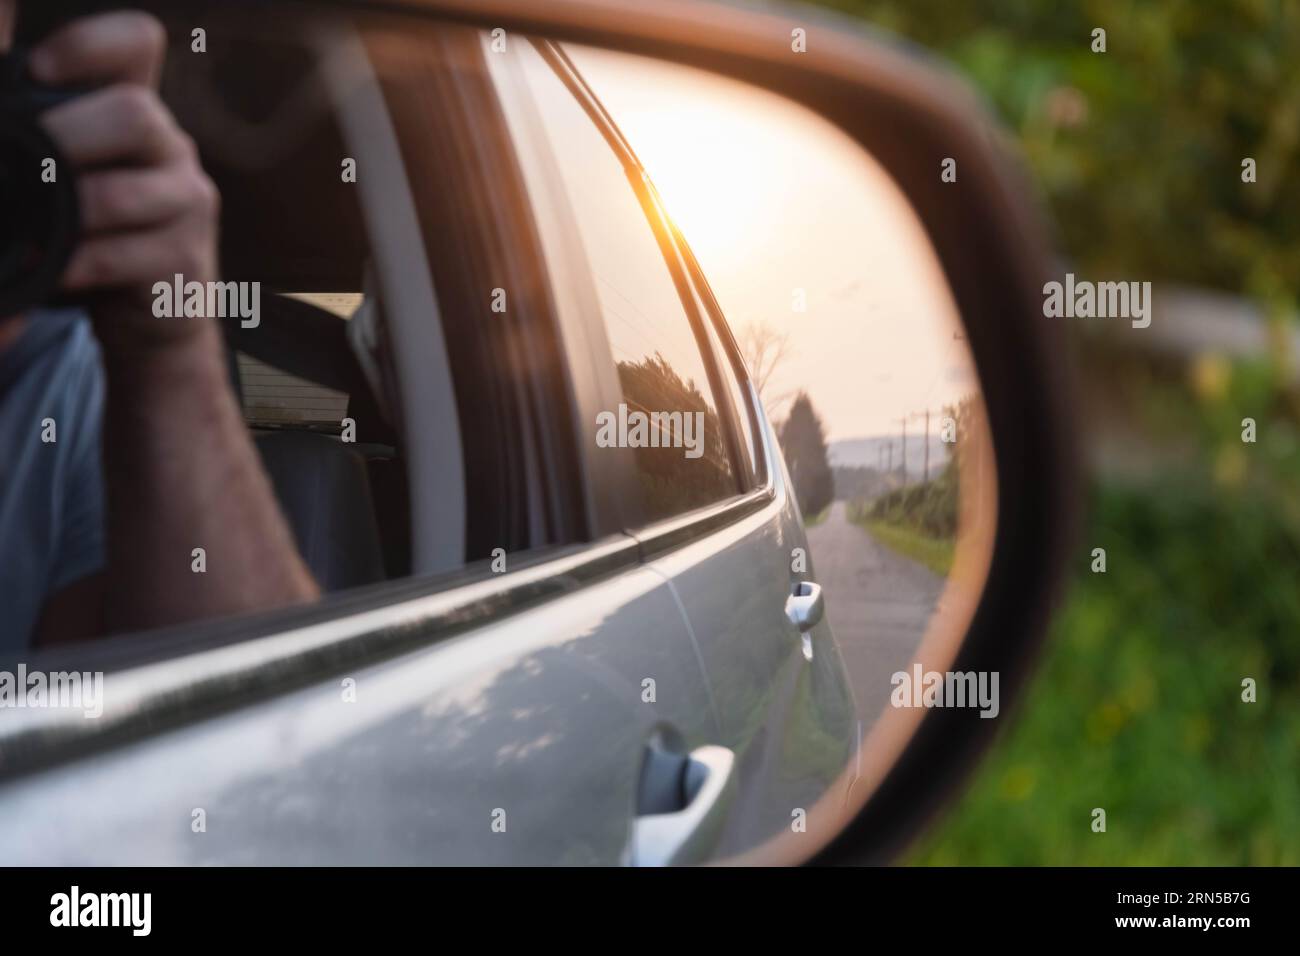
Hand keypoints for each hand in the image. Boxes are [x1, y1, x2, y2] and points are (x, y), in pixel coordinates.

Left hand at [31, 11, 219, 348]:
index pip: (138, 44)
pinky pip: (119, 256)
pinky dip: (75, 265)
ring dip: (66, 211)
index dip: (91, 43)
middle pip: (136, 113)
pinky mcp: (186, 261)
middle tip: (23, 165)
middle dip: (65, 138)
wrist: (155, 320)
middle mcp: (172, 150)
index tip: (40, 71)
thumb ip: (49, 136)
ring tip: (34, 228)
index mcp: (138, 116)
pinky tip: (55, 271)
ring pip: (123, 193)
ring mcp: (188, 205)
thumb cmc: (98, 238)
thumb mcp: (77, 175)